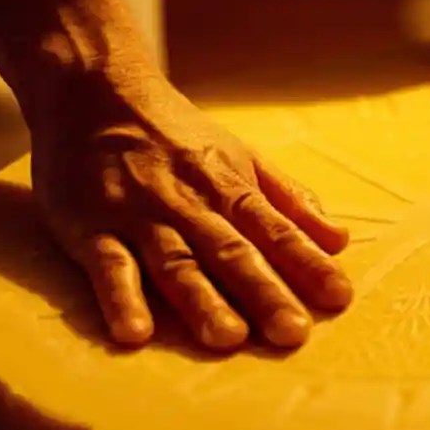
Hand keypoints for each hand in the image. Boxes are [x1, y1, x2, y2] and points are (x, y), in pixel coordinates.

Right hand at [28, 71, 352, 350]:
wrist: (94, 90)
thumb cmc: (176, 135)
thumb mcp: (240, 157)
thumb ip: (287, 201)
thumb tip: (339, 241)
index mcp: (229, 188)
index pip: (276, 230)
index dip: (307, 264)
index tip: (338, 297)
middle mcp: (190, 203)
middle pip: (232, 252)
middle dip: (264, 293)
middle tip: (292, 333)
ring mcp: (139, 216)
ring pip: (176, 262)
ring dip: (201, 301)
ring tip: (228, 339)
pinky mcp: (90, 227)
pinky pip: (108, 266)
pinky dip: (121, 298)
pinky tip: (134, 333)